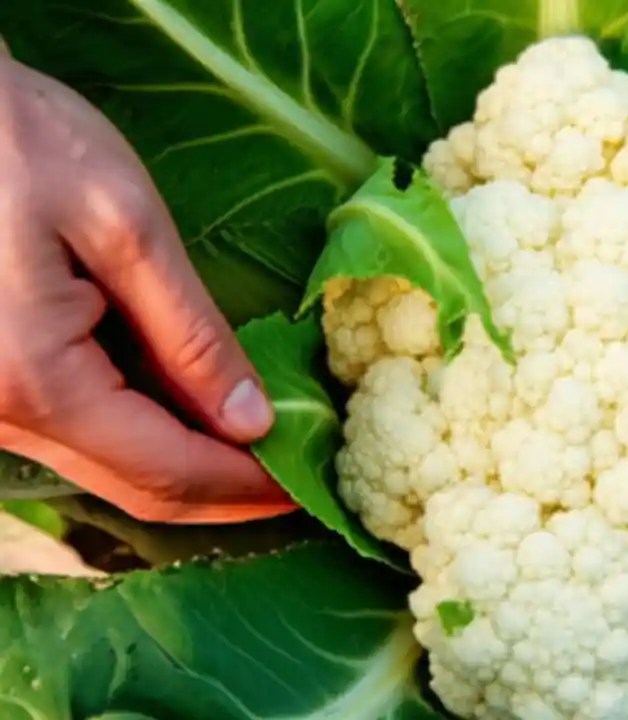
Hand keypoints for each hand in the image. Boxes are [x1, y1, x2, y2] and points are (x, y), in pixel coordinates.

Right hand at [0, 55, 295, 522]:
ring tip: (266, 453)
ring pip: (106, 469)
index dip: (249, 486)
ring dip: (188, 468)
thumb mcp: (125, 227)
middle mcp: (2, 414)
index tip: (313, 481)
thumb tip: (252, 420)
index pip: (169, 470)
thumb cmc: (18, 140)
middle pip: (136, 487)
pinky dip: (146, 438)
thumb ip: (191, 334)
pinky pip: (79, 435)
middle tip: (302, 480)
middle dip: (226, 492)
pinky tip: (197, 415)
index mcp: (39, 382)